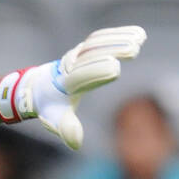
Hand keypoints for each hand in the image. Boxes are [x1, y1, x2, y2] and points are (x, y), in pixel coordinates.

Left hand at [16, 26, 146, 149]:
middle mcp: (70, 65)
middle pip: (92, 54)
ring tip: (139, 39)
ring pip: (97, 43)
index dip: (96, 71)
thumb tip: (76, 144)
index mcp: (64, 84)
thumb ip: (66, 129)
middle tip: (133, 48)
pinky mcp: (84, 48)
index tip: (115, 68)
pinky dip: (118, 35)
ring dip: (119, 39)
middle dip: (112, 49)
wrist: (39, 86)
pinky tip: (138, 34)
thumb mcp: (56, 120)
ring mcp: (77, 54)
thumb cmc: (51, 106)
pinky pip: (101, 38)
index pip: (81, 76)